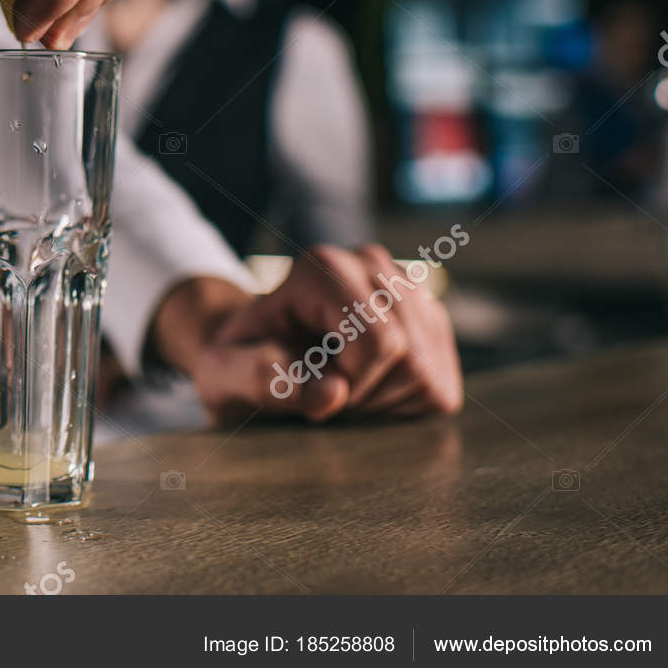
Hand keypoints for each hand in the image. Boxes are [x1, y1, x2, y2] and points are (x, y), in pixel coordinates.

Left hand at [151, 246, 462, 422]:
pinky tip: (369, 389)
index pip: (380, 342)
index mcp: (321, 267)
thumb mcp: (227, 375)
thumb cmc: (239, 362)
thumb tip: (332, 393)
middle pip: (410, 358)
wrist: (260, 352)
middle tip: (328, 394)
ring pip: (429, 372)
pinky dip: (404, 405)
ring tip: (345, 389)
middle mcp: (371, 263)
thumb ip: (262, 379)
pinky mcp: (432, 320)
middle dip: (368, 395)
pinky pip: (441, 386)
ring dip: (385, 402)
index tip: (312, 390)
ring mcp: (409, 287)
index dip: (353, 384)